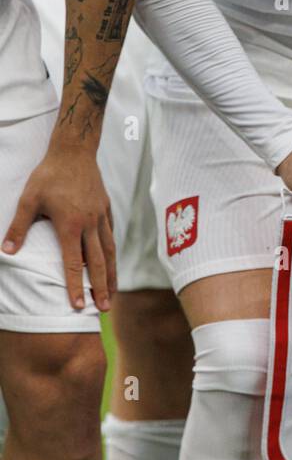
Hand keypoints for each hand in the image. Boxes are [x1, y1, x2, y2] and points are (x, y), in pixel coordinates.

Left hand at [2, 142, 115, 310]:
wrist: (74, 150)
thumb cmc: (49, 174)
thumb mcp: (29, 199)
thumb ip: (18, 227)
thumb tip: (5, 252)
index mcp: (70, 225)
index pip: (73, 264)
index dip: (75, 287)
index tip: (79, 307)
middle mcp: (89, 224)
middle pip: (97, 263)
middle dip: (100, 288)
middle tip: (103, 309)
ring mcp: (100, 216)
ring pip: (109, 250)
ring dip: (112, 273)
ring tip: (113, 293)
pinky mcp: (106, 207)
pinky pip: (111, 233)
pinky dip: (112, 249)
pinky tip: (112, 259)